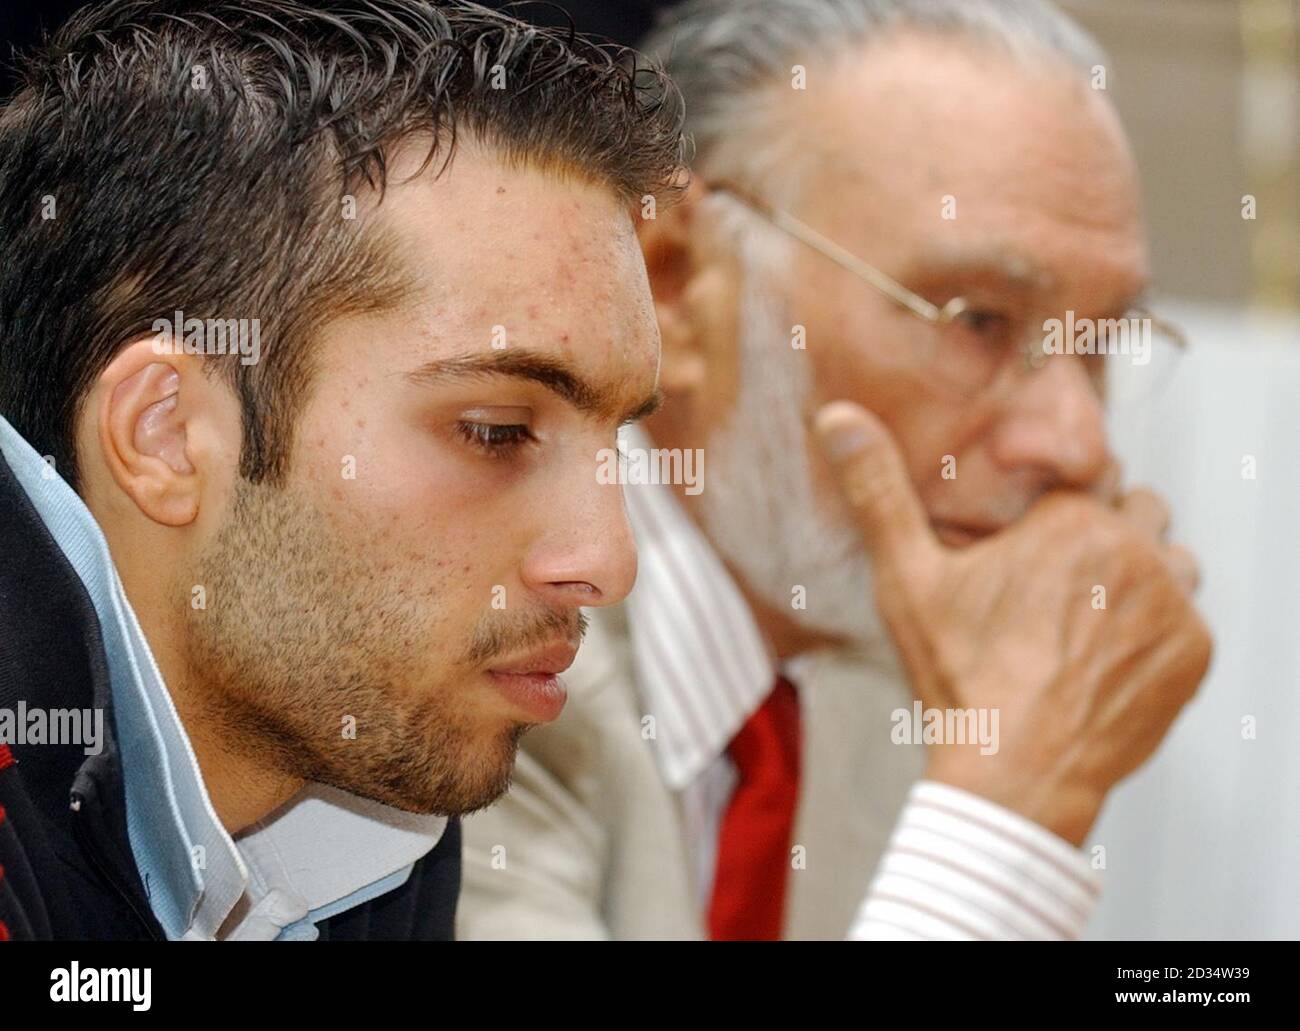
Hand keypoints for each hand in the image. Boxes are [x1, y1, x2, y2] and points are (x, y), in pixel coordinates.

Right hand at [814, 401, 1212, 844]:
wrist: (1016, 775)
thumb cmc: (963, 679)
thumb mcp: (907, 579)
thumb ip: (878, 492)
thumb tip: (837, 419)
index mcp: (1072, 521)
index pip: (1092, 474)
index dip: (1061, 505)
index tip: (1036, 541)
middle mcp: (1136, 551)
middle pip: (1137, 512)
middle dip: (1106, 534)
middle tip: (1055, 584)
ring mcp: (1173, 604)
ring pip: (1170, 561)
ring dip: (1140, 577)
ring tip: (1083, 620)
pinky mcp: (1191, 653)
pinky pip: (1186, 619)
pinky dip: (1156, 633)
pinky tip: (1104, 660)